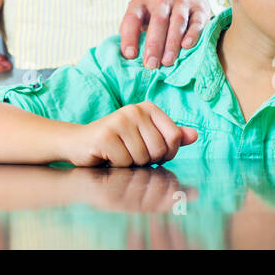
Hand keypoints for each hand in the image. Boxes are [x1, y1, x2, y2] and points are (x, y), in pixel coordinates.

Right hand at [64, 101, 198, 166]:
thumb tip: (195, 136)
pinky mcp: (105, 134)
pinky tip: (108, 157)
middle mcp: (135, 109)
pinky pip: (125, 162)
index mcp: (149, 108)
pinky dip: (118, 166)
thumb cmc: (117, 143)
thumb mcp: (146, 138)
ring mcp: (119, 120)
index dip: (167, 153)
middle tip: (132, 155)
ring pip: (142, 158)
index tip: (152, 153)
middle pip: (160, 149)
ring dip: (131, 164)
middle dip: (148, 160)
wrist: (80, 143)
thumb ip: (171, 137)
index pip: (175, 136)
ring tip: (120, 154)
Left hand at [118, 0, 210, 68]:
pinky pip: (197, 21)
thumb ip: (132, 31)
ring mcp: (182, 2)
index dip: (130, 36)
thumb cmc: (154, 7)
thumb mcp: (139, 12)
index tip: (130, 55)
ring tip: (168, 61)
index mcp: (142, 2)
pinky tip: (187, 46)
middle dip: (154, 44)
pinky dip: (193, 34)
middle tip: (151, 65)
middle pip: (158, 20)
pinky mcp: (199, 8)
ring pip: (178, 21)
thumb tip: (127, 57)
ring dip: (172, 42)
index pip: (133, 17)